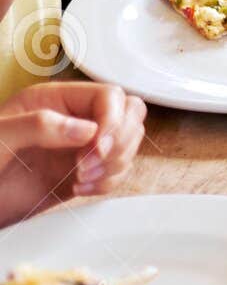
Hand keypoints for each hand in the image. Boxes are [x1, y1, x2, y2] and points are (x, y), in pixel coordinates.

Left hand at [0, 83, 146, 227]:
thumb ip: (39, 125)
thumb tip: (85, 129)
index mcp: (55, 99)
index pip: (109, 96)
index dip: (112, 120)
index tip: (96, 146)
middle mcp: (74, 119)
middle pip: (129, 115)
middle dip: (119, 141)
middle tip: (92, 162)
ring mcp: (81, 147)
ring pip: (128, 143)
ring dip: (115, 163)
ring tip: (82, 177)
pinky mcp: (84, 173)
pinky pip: (117, 171)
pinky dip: (108, 182)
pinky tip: (80, 187)